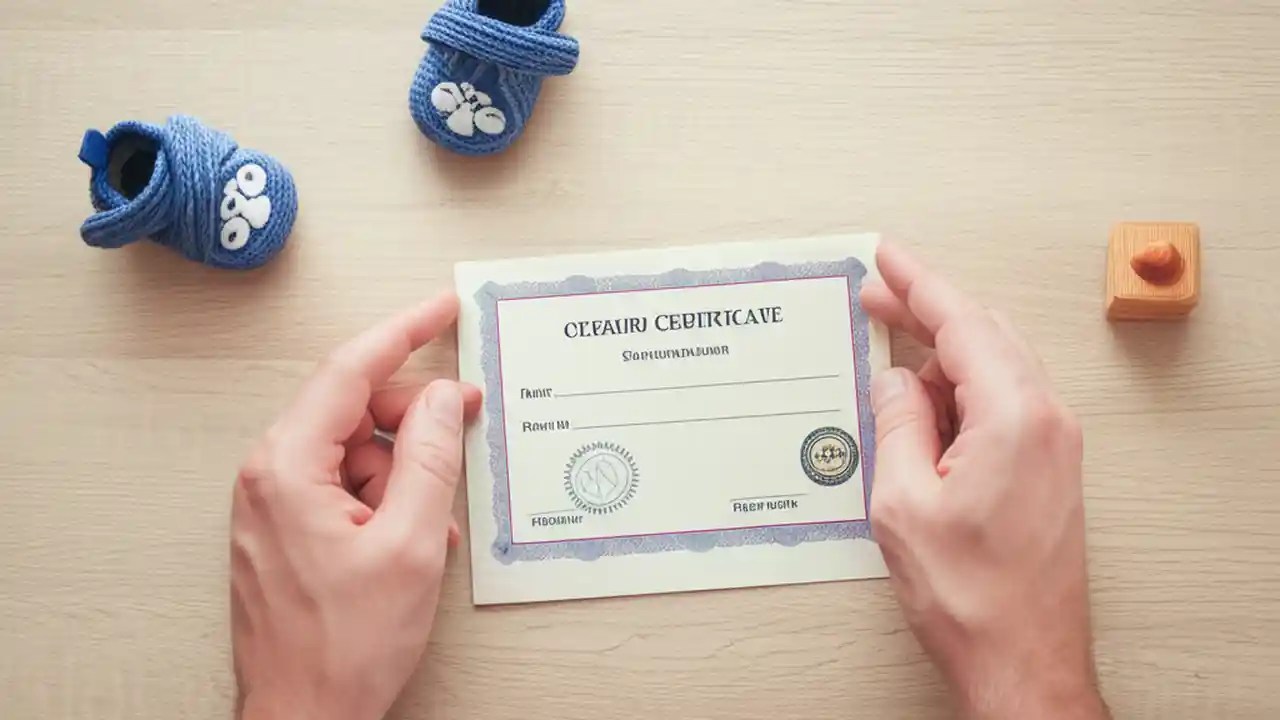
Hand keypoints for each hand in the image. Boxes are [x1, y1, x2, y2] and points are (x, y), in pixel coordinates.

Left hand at [230, 293, 480, 719]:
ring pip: (356, 451)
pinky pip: (346, 487)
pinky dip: (386, 500)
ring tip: (432, 523)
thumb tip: (442, 399)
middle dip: (415, 418)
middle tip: (466, 421)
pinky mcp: (288, 529)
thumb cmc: (342, 647)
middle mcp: (271, 475)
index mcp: (287, 467)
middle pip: (355, 409)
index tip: (442, 308)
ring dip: (405, 473)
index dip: (404, 331)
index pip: (350, 370)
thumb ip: (430, 459)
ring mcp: (276, 504)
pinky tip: (412, 537)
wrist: (304, 719)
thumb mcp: (411, 544)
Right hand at [860, 244, 1108, 719]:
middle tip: (874, 302)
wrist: (1024, 661)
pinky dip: (959, 399)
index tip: (886, 257)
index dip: (917, 283)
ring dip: (939, 367)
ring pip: (992, 371)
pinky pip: (1002, 406)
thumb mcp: (903, 503)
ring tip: (887, 390)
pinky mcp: (1051, 469)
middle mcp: (1047, 420)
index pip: (962, 321)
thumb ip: (896, 425)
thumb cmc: (971, 597)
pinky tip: (922, 421)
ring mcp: (1055, 445)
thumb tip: (894, 382)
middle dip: (925, 316)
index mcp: (1015, 416)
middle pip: (983, 336)